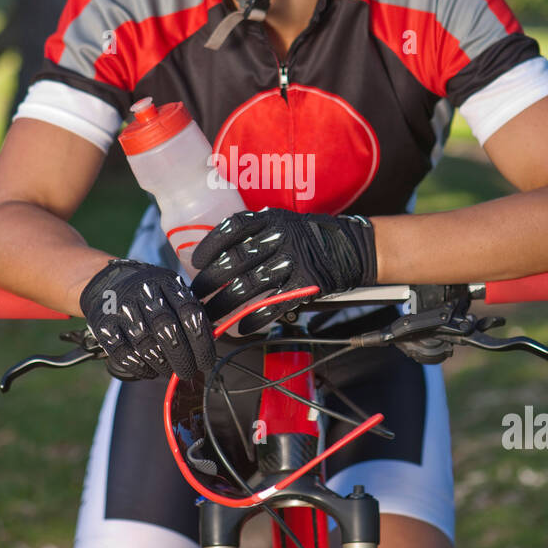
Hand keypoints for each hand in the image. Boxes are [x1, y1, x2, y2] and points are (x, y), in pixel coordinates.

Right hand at [79, 259, 215, 380]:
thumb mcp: (172, 292)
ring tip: (169, 372)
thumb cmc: (150, 294)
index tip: (206, 362)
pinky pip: (122, 352)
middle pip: (167, 330)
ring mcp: (121, 308)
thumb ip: (190, 314)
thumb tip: (211, 343)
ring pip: (145, 343)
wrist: (107, 283)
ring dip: (161, 364)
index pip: (190, 313)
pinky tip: (150, 371)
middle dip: (181, 358)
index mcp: (167, 282)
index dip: (201, 342)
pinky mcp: (103, 324)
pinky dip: (139, 367)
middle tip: (188, 372)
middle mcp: (143, 292)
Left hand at [190, 208, 376, 335]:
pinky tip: (242, 327)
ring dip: (225, 304)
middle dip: (209, 281)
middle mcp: (279, 238)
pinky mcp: (304, 284)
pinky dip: (254, 318)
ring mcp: (292, 261)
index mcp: (271, 220)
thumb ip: (257, 233)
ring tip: (211, 316)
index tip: (195, 261)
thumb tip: (221, 253)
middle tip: (196, 296)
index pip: (232, 228)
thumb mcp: (284, 223)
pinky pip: (273, 304)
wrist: (352, 248)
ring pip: (248, 286)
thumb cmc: (312, 238)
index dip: (210, 244)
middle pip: (234, 261)